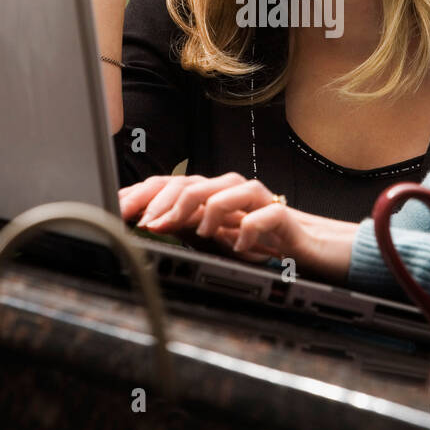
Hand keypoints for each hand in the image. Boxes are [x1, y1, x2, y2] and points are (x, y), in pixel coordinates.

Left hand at [118, 173, 356, 280]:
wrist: (310, 246)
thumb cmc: (259, 239)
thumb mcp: (214, 236)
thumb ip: (185, 225)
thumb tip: (145, 224)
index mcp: (210, 195)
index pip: (171, 185)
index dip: (144, 194)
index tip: (119, 209)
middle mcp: (229, 191)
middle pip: (192, 183)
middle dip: (164, 201)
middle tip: (146, 222)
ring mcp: (255, 200)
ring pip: (223, 191)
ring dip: (202, 210)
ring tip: (189, 230)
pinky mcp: (280, 216)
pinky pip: (261, 216)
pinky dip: (246, 230)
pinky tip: (237, 245)